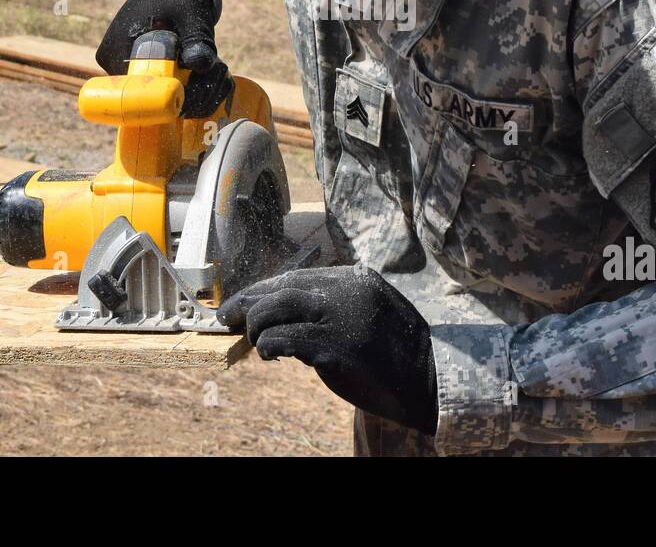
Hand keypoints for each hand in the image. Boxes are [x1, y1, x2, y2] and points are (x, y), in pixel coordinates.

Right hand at [97, 0, 232, 117]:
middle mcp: (120, 71)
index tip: (211, 74)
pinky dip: (202, 89)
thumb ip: (195, 36)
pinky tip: (218, 71)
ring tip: (222, 66)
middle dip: (198, 93)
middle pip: (160, 103)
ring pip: (173, 103)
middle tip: (222, 68)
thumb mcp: (191, 9)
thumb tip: (200, 64)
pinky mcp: (156, 78)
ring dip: (204, 91)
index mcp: (115, 54)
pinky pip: (179, 96)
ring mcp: (138, 76)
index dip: (182, 94)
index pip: (146, 95)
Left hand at [218, 265, 437, 434]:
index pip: (296, 277)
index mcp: (355, 277)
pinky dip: (267, 345)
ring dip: (256, 325)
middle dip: (248, 302)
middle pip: (281, 288)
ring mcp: (340, 316)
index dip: (264, 288)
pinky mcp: (334, 346)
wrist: (428, 380)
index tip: (244, 300)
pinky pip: (283, 339)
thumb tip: (283, 308)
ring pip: (276, 309)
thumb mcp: (369, 310)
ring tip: (254, 341)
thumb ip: (335, 302)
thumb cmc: (395, 351)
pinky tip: (269, 355)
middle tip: (227, 317)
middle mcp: (346, 290)